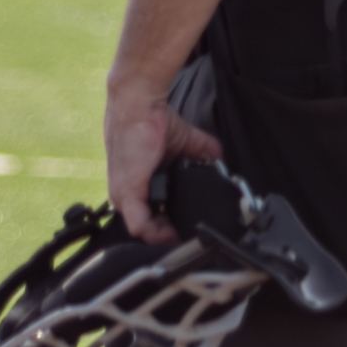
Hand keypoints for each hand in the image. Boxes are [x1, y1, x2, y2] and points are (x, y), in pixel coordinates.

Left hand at [103, 82, 223, 244]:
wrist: (139, 105)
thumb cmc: (152, 120)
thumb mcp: (183, 141)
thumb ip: (202, 151)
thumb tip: (221, 158)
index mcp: (140, 186)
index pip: (154, 216)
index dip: (172, 226)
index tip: (190, 230)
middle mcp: (130, 195)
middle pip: (150, 229)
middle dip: (171, 236)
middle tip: (192, 240)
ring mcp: (126, 196)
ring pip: (144, 232)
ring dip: (166, 238)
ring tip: (186, 241)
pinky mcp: (127, 194)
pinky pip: (140, 225)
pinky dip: (157, 234)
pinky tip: (174, 235)